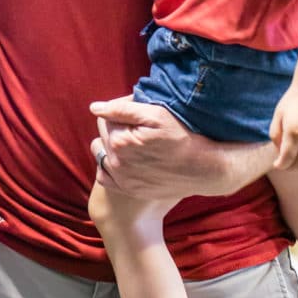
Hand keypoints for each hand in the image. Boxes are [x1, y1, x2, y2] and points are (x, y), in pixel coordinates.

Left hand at [89, 97, 274, 198]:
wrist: (203, 168)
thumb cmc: (182, 136)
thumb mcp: (156, 115)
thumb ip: (122, 109)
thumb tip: (94, 108)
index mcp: (120, 140)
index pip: (104, 118)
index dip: (121, 112)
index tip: (139, 113)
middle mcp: (117, 162)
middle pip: (103, 135)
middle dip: (116, 127)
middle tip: (140, 128)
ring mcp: (122, 179)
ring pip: (100, 154)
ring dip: (109, 146)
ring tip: (130, 143)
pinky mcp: (129, 189)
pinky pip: (104, 177)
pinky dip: (108, 167)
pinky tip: (123, 161)